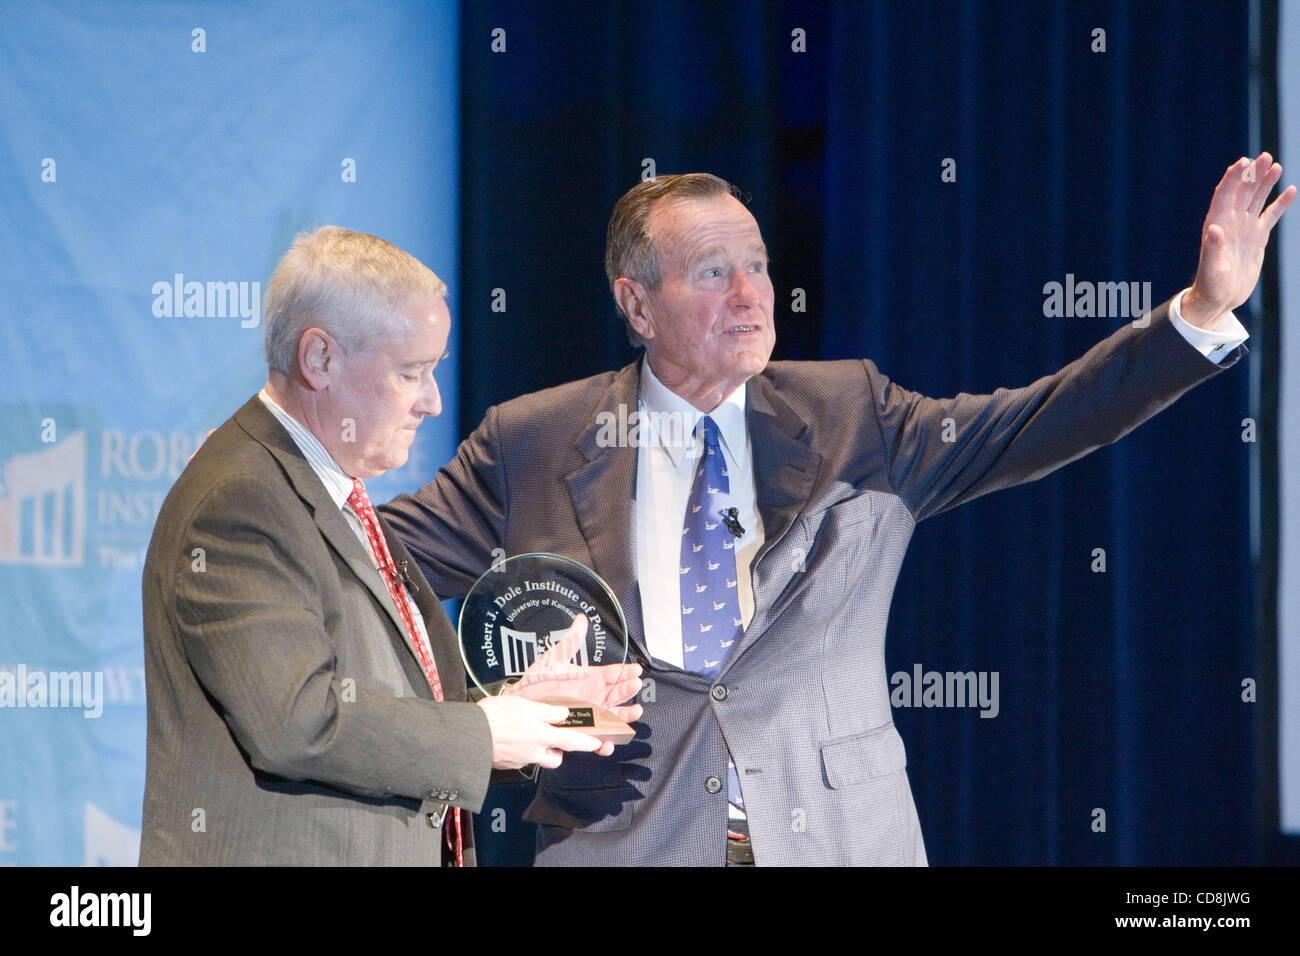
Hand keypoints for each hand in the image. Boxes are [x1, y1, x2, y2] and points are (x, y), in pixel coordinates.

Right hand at [476, 694, 608, 769]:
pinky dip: (522, 750)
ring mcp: (520, 760)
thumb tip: (562, 714)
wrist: (468, 736)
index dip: (587, 743)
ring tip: (533, 736)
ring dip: (541, 751)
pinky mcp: (507, 763)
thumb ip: (547, 711)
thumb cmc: (493, 718)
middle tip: (558, 739)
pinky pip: (521, 759)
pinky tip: (513, 739)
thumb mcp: (524, 704)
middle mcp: (534, 752)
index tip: (596, 743)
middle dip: (560, 751)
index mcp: (542, 736)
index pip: (572, 741)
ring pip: (538, 759)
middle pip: (556, 757)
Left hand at [505, 613, 643, 731]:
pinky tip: (609, 740)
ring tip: (634, 711)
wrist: (522, 703)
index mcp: (591, 678)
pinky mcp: (584, 730)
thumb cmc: (537, 681)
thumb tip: (580, 620)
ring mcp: (591, 714)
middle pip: (619, 693)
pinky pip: (599, 738)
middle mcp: (594, 696)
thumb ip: (570, 641)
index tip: (635, 669)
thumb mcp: (555, 659)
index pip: (614, 673)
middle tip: (635, 685)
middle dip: (629, 690)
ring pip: (615, 716)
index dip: (626, 671)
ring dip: (626, 715)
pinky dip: (607, 742)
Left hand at [1183, 152, 1295, 328]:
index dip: (1233, 177)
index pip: (1224, 194)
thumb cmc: (1211, 286)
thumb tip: (1213, 229)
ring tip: (1276, 166)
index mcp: (1216, 224)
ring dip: (1266, 183)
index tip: (1244, 162)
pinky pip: (1269, 215)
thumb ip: (1212, 249)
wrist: (1220, 299)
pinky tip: (1291, 190)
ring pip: (1256, 199)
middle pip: (1242, 191)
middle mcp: (1230, 222)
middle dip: (1253, 173)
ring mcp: (1244, 228)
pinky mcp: (1257, 237)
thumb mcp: (1211, 269)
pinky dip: (1280, 203)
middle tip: (1266, 156)